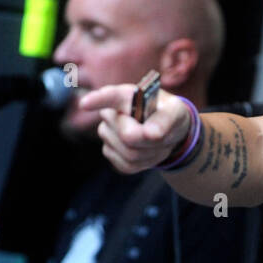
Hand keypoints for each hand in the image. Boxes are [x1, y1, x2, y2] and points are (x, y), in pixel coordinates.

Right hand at [76, 85, 191, 174]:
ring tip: (157, 141)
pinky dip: (145, 163)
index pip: (109, 97)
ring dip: (151, 153)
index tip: (86, 104)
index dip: (97, 100)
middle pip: (129, 136)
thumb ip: (166, 120)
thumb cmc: (169, 115)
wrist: (165, 132)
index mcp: (125, 96)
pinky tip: (148, 151)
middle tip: (163, 134)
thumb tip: (151, 134)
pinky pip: (128, 165)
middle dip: (152, 141)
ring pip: (130, 154)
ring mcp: (106, 134)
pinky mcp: (109, 152)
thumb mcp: (176, 112)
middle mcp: (109, 113)